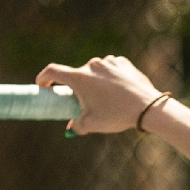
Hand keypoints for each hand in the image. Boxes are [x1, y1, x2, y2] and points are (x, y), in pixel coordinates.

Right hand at [34, 56, 163, 134]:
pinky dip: (109, 79)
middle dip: (78, 89)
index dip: (44, 77)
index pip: (53, 71)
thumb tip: (72, 128)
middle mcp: (92, 65)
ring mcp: (108, 62)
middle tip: (83, 103)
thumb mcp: (92, 124)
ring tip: (106, 101)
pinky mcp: (122, 62)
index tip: (43, 85)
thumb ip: (77, 125)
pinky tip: (117, 91)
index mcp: (80, 78)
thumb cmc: (116, 115)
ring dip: (95, 83)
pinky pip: (110, 69)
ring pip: (95, 72)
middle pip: (77, 75)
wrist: (146, 107)